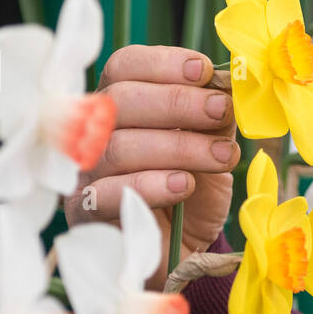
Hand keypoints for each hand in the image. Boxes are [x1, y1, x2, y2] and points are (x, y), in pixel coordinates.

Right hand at [63, 45, 239, 289]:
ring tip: (223, 157)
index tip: (203, 71)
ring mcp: (85, 173)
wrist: (185, 248)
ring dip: (177, 147)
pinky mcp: (86, 214)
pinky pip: (106, 194)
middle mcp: (94, 133)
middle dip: (176, 102)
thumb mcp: (211, 146)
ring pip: (117, 147)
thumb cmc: (193, 190)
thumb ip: (214, 117)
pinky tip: (185, 185)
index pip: (124, 68)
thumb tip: (227, 88)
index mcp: (120, 105)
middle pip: (118, 101)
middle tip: (222, 112)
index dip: (161, 64)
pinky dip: (150, 185)